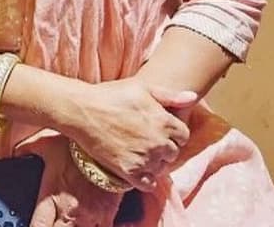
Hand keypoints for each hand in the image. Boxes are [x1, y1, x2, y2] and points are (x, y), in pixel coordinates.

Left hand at [25, 137, 123, 226]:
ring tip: (68, 222)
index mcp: (51, 196)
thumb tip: (15, 152)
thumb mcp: (44, 143)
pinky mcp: (108, 215)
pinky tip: (89, 223)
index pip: (38, 226)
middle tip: (53, 222)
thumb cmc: (76, 146)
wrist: (107, 145)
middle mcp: (69, 211)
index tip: (31, 225)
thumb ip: (26, 150)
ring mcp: (90, 216)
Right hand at [58, 79, 194, 189]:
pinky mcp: (128, 171)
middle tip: (145, 140)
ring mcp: (144, 158)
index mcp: (164, 122)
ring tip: (137, 152)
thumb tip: (193, 97)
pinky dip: (144, 179)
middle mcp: (158, 142)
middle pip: (173, 153)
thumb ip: (171, 95)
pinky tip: (135, 168)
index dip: (172, 133)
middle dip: (163, 148)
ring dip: (153, 163)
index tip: (158, 130)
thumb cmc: (109, 95)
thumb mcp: (142, 88)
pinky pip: (147, 184)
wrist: (80, 110)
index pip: (183, 136)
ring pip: (161, 168)